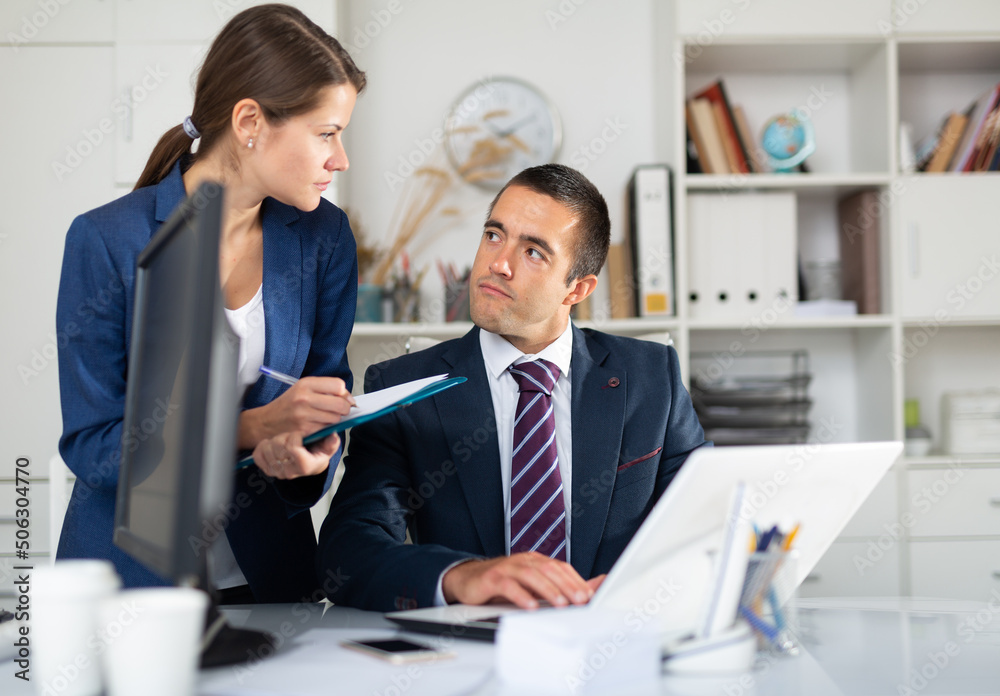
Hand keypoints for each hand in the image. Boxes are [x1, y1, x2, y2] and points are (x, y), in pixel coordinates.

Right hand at [240, 376, 353, 446]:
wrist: (265, 422)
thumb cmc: (287, 405)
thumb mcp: (303, 389)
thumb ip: (325, 390)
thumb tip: (349, 398)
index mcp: (306, 384)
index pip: (338, 385)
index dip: (344, 394)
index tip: (343, 398)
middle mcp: (304, 398)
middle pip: (341, 404)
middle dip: (344, 409)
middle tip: (338, 411)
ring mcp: (304, 415)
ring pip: (336, 418)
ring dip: (334, 420)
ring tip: (323, 418)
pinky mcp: (304, 430)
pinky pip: (326, 430)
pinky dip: (325, 429)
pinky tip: (316, 426)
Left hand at [252, 430, 339, 478]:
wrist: (308, 463)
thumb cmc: (317, 453)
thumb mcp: (328, 447)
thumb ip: (331, 443)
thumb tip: (332, 437)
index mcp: (305, 467)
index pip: (293, 448)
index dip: (295, 437)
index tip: (300, 433)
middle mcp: (290, 472)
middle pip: (278, 445)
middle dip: (285, 435)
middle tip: (292, 435)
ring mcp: (277, 472)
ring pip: (267, 448)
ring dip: (274, 439)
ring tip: (284, 440)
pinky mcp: (267, 469)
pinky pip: (258, 454)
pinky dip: (263, 446)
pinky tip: (273, 445)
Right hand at [442, 552, 595, 609]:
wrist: (467, 579)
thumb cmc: (503, 583)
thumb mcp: (533, 585)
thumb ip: (560, 586)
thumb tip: (592, 587)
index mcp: (535, 561)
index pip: (560, 567)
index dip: (575, 580)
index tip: (589, 595)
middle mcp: (523, 561)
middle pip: (549, 569)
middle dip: (567, 585)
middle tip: (580, 600)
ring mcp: (507, 567)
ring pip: (531, 575)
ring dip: (548, 589)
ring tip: (560, 603)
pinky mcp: (492, 578)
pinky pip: (508, 585)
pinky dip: (521, 595)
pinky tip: (530, 606)